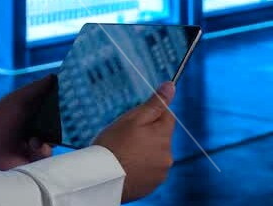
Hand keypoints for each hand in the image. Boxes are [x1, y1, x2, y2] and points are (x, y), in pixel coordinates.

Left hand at [0, 75, 56, 169]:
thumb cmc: (1, 119)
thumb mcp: (18, 99)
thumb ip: (36, 88)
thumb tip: (53, 76)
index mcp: (29, 114)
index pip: (51, 110)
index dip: (59, 107)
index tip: (68, 103)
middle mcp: (33, 130)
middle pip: (56, 126)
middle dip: (59, 125)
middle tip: (61, 122)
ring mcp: (34, 147)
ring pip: (54, 141)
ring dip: (48, 139)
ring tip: (34, 139)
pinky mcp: (35, 162)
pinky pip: (48, 155)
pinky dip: (43, 150)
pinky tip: (33, 147)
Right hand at [92, 82, 176, 202]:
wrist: (101, 179)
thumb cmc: (114, 145)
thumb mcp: (133, 118)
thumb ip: (155, 103)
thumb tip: (171, 86)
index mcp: (164, 136)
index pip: (167, 116)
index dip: (151, 114)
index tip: (136, 120)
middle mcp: (167, 156)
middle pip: (161, 137)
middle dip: (147, 134)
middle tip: (125, 138)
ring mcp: (161, 173)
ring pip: (154, 154)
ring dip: (144, 152)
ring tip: (122, 154)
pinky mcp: (152, 186)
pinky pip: (149, 171)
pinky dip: (140, 168)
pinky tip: (125, 167)